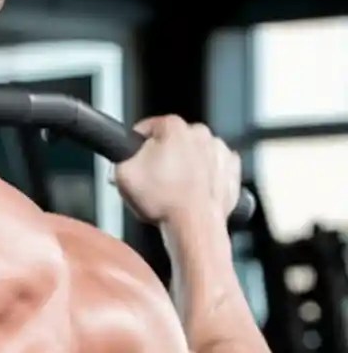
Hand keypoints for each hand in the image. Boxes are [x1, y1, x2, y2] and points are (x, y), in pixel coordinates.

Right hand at [114, 115, 240, 225]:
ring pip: (195, 153)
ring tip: (173, 189)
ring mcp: (219, 150)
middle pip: (174, 140)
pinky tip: (192, 191)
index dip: (137, 144)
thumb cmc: (163, 201)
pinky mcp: (231, 169)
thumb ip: (120, 155)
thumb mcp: (122, 174)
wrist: (194, 225)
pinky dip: (204, 177)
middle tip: (153, 180)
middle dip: (163, 156)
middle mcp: (199, 133)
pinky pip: (213, 168)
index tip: (135, 159)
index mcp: (173, 127)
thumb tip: (125, 154)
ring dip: (185, 166)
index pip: (148, 127)